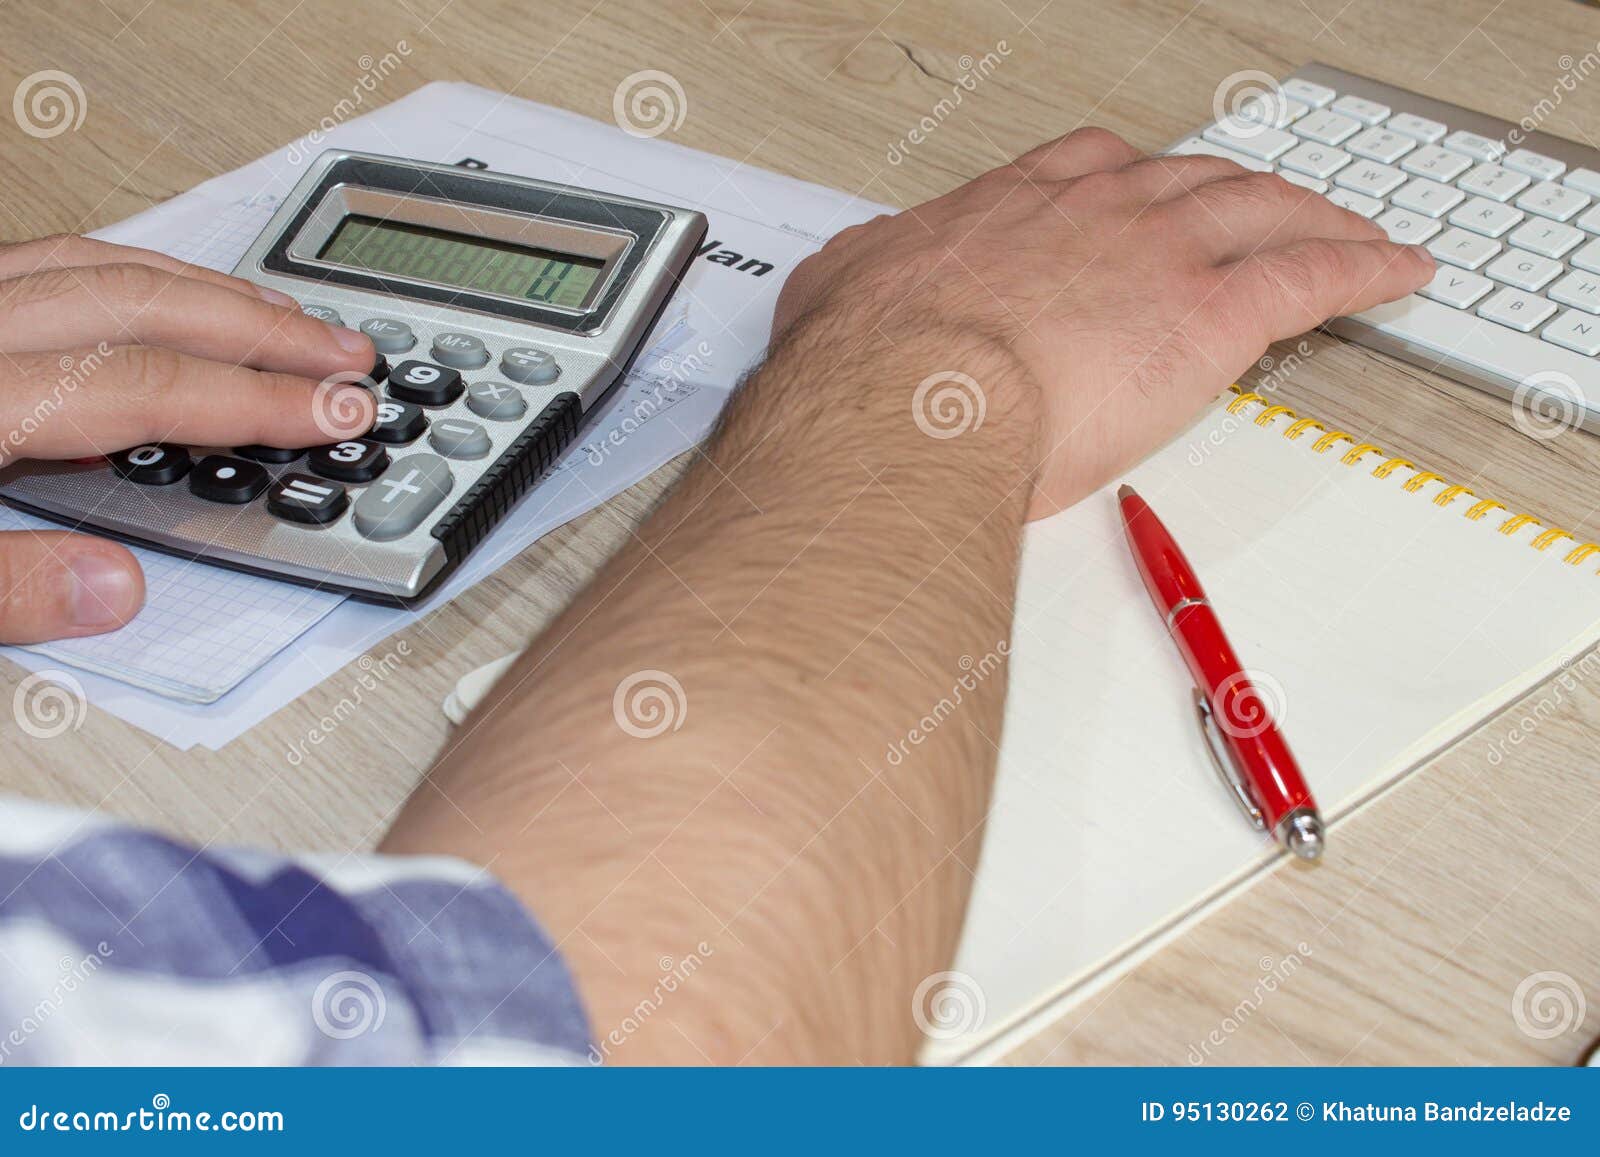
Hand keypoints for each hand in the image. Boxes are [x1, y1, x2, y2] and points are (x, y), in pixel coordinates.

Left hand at [0, 234, 375, 642]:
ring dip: (206, 290)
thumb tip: (114, 589)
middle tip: (345, 356)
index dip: (255, 399)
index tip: (335, 415)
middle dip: (262, 329)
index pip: (144, 385)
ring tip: (283, 318)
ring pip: (99, 263)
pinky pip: (55, 260)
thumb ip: (6, 586)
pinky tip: (168, 296)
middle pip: (139, 303)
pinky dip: (135, 272)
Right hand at [772, 128, 1433, 517]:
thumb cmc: (873, 366)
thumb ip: (860, 283)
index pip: (1092, 169)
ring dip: (1313, 216)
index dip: (1134, 183)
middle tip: (1267, 211)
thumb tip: (845, 290)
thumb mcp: (840, 296)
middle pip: (1192, 178)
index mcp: (1010, 209)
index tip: (1149, 197)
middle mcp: (1093, 212)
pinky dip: (1365, 268)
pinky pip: (1314, 276)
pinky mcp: (1211, 314)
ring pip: (1265, 209)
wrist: (908, 395)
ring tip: (1346, 232)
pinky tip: (1395, 273)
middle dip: (1237, 193)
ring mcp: (1157, 252)